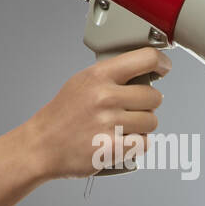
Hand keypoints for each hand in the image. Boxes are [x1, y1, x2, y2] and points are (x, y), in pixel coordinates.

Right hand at [20, 48, 170, 180]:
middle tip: (128, 110)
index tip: (163, 67)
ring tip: (120, 127)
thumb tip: (147, 70)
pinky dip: (136, 145)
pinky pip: (145, 143)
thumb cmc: (63, 114)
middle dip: (146, 105)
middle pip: (155, 97)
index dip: (161, 62)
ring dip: (141, 127)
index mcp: (98, 75)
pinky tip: (120, 141)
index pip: (145, 59)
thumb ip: (112, 75)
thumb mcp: (82, 82)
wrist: (41, 145)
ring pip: (152, 122)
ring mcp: (109, 122)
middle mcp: (105, 96)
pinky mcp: (112, 147)